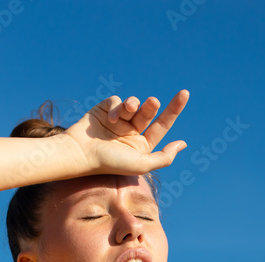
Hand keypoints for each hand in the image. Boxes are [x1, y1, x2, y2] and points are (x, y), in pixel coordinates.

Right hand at [63, 90, 189, 175]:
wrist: (80, 153)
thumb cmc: (110, 162)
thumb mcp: (141, 164)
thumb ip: (164, 157)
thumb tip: (183, 144)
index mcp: (142, 145)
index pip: (162, 125)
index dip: (174, 109)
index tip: (184, 93)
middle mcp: (131, 132)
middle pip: (149, 112)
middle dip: (152, 106)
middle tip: (153, 102)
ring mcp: (118, 121)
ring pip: (134, 104)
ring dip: (134, 104)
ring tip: (130, 107)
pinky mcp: (105, 110)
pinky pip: (117, 101)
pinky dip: (117, 107)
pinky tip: (110, 118)